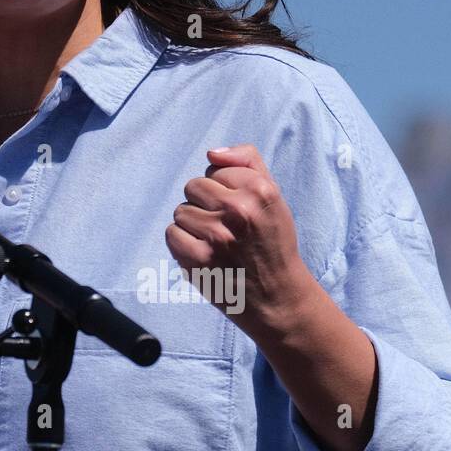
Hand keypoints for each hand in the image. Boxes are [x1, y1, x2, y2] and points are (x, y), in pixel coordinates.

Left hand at [164, 144, 316, 336]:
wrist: (278, 297)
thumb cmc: (273, 242)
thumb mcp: (272, 196)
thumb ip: (247, 162)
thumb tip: (212, 153)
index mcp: (260, 190)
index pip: (215, 170)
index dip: (224, 189)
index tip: (240, 210)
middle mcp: (239, 211)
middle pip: (193, 187)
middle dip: (206, 203)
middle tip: (227, 226)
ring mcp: (217, 237)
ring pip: (180, 211)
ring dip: (194, 224)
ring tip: (217, 241)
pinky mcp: (198, 260)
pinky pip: (171, 234)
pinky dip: (183, 243)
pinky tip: (205, 253)